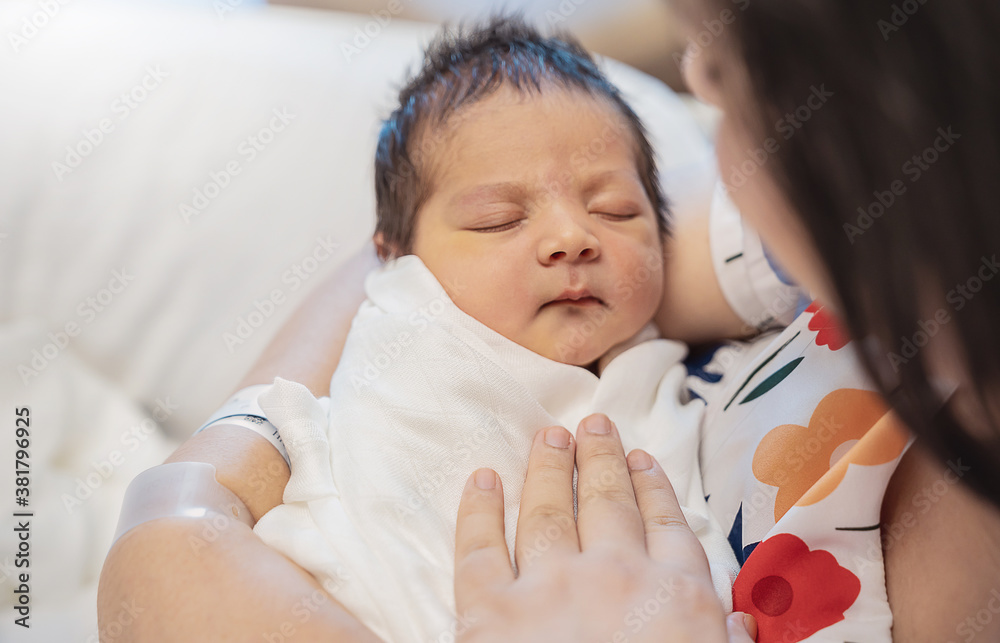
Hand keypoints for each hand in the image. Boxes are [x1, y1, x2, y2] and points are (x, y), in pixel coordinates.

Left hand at [453, 414, 756, 642]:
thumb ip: (717, 641)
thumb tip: (731, 621)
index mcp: (677, 598)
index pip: (666, 525)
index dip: (651, 486)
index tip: (641, 457)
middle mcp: (617, 575)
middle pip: (608, 503)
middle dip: (601, 459)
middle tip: (592, 423)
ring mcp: (551, 588)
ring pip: (550, 509)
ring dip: (549, 468)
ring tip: (548, 436)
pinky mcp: (490, 611)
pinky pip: (480, 547)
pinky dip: (479, 508)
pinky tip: (483, 479)